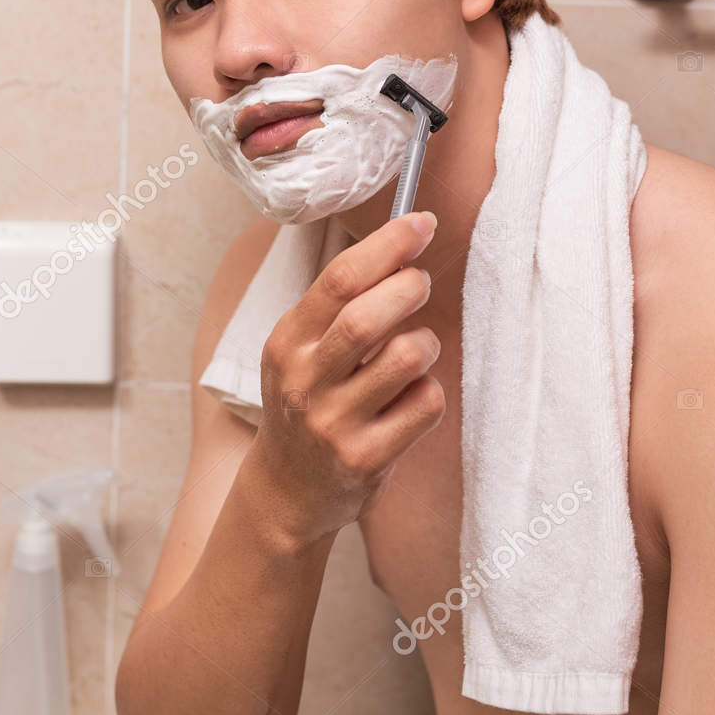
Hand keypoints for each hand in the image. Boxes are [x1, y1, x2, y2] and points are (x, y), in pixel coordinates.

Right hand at [246, 212, 443, 546]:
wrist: (285, 491)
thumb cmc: (307, 401)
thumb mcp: (300, 349)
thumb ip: (339, 304)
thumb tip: (401, 241)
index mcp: (287, 341)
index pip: (339, 280)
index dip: (388, 245)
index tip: (422, 223)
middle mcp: (305, 381)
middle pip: (369, 317)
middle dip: (410, 287)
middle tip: (420, 282)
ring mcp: (334, 424)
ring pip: (407, 359)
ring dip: (425, 343)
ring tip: (415, 349)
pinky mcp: (366, 460)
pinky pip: (424, 405)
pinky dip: (429, 392)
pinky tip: (410, 399)